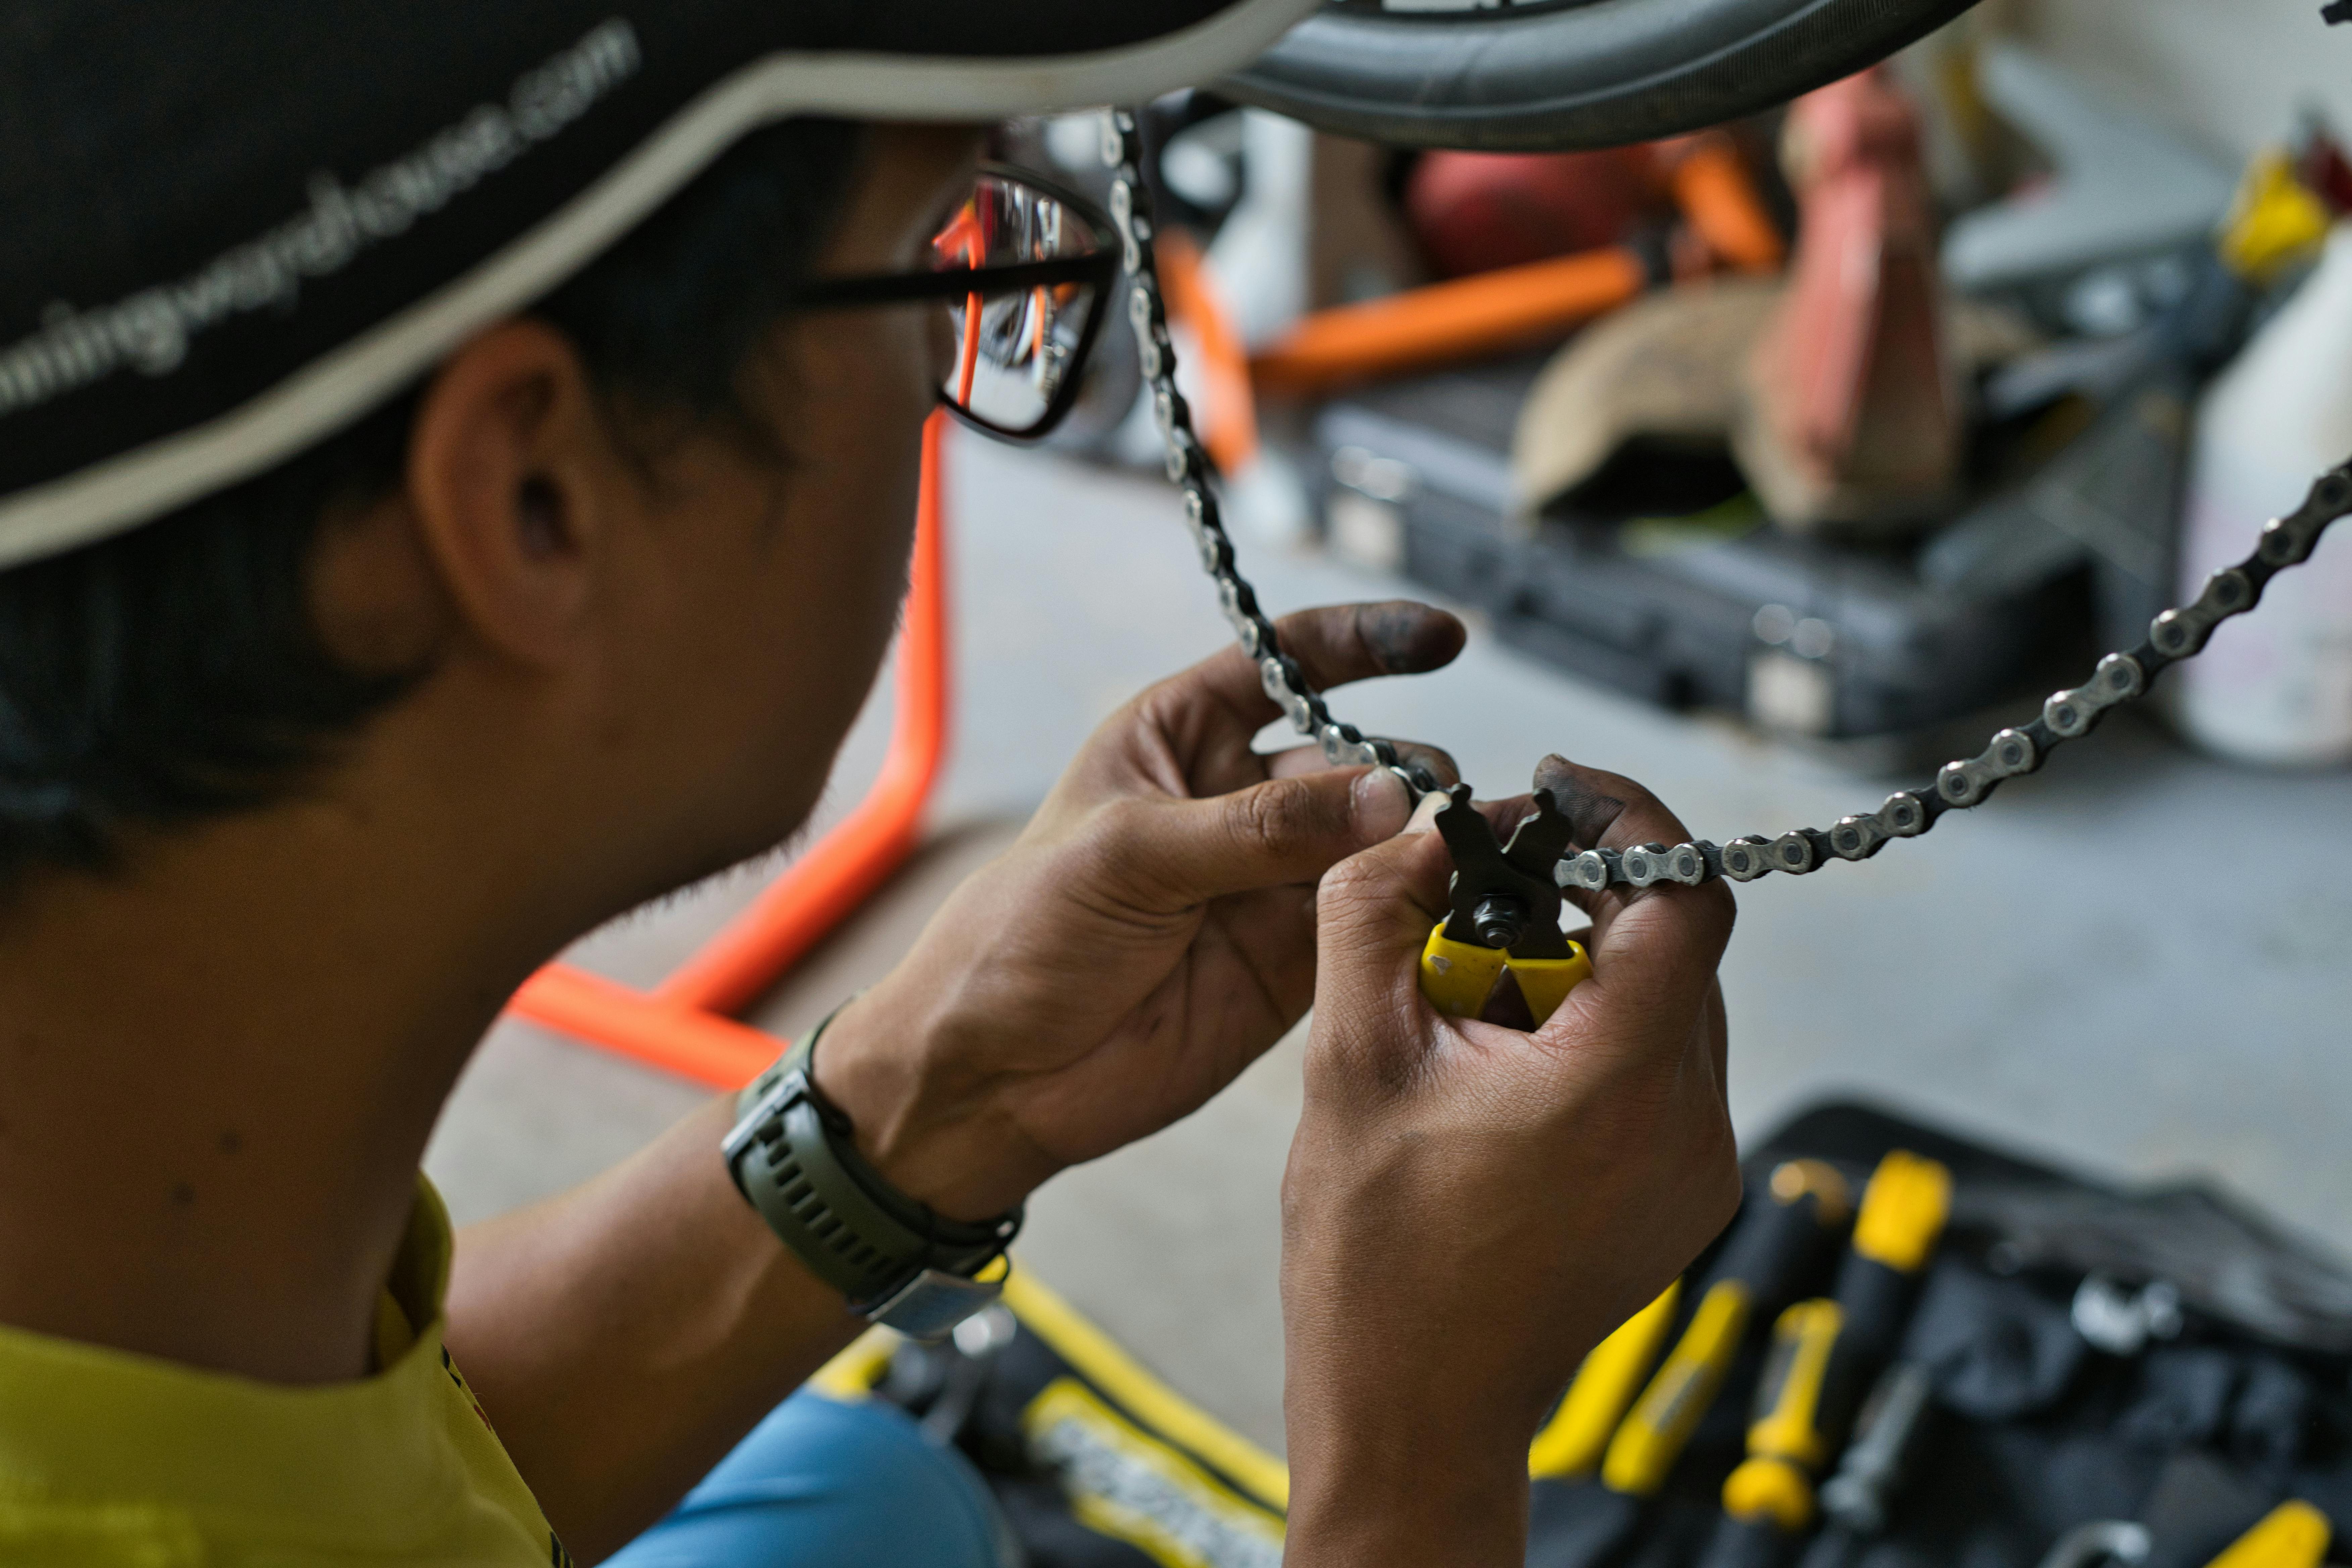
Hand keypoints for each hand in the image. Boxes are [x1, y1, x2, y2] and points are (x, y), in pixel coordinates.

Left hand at [811, 601, 1464, 1219]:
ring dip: (1422, 837)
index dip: (1367, 643)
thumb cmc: (1022, 936)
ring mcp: (1269, 881)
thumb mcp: (1128, 856)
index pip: (1286, 662)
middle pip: (1350, 757)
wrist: (994, 1073)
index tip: (1444, 638)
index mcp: (1179, 738)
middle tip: (1434, 795)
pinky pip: (1373, 921)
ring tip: (1462, 845)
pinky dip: (1413, 910)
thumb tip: (1385, 794)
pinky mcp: (1294, 960)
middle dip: (1402, 764)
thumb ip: (1260, 827)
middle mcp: (1235, 801)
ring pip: (1375, 840)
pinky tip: (1446, 902)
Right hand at [1281, 756, 1739, 1567]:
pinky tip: (1507, 1060)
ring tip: (1477, 994)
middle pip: (1672, 943)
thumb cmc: (1377, 1259)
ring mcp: (1698, 1167)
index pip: (1683, 894)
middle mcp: (1687, 1125)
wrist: (1412, 1406)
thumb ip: (1377, 914)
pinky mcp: (1685, 1194)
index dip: (1627, 818)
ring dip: (1580, 966)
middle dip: (1577, 895)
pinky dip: (1594, 1032)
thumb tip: (1415, 828)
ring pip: (1668, 1002)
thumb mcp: (1350, 1057)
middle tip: (1481, 893)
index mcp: (1616, 1083)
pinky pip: (1663, 1068)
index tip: (1554, 792)